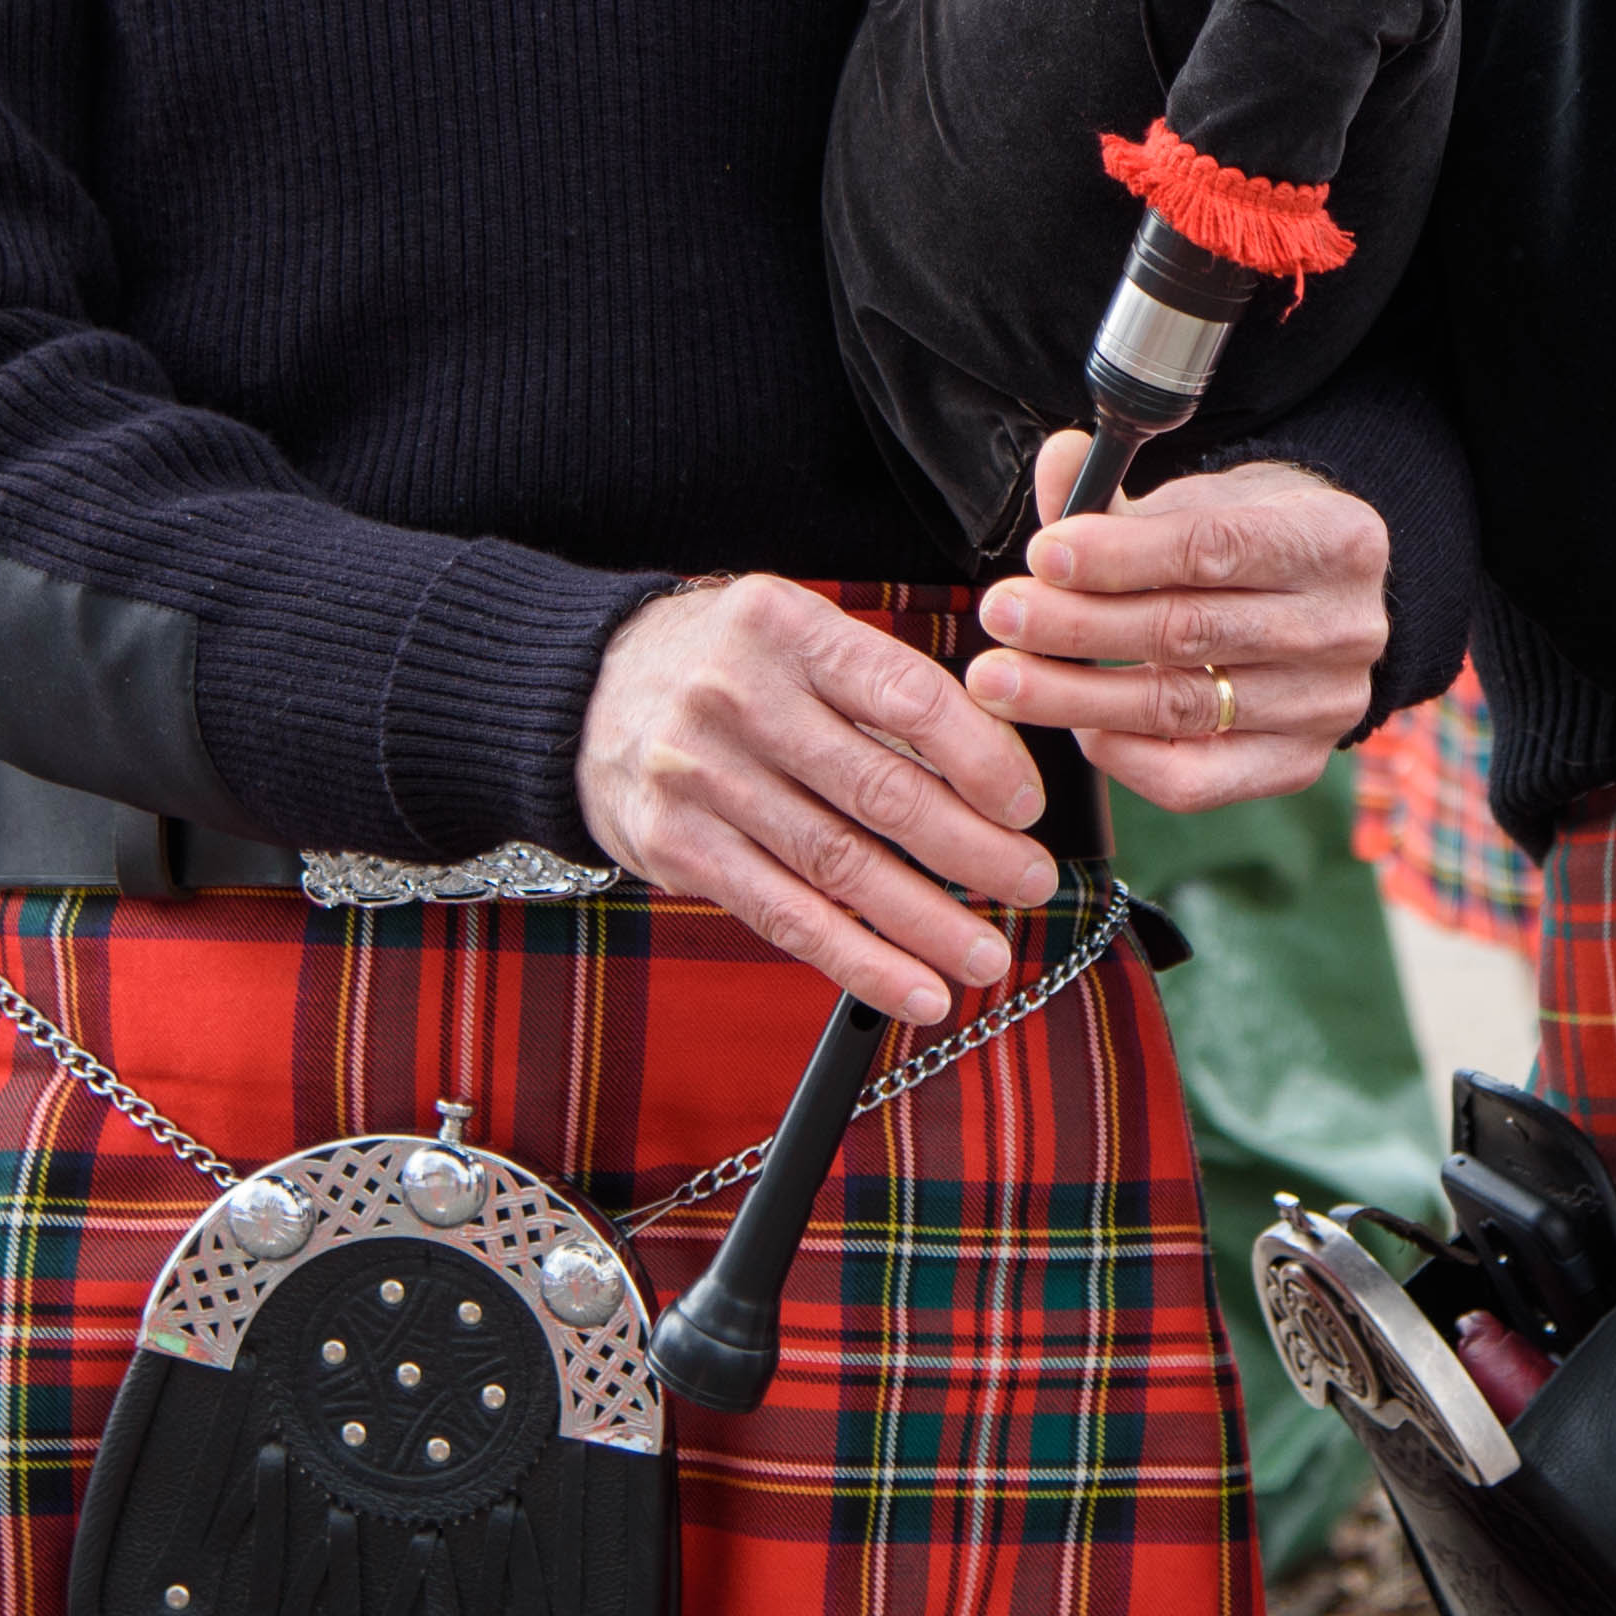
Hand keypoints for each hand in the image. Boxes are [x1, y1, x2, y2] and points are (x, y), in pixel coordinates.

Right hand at [577, 575, 1062, 1025]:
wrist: (582, 695)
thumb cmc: (724, 665)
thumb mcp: (794, 634)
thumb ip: (881, 686)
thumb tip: (997, 767)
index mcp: (786, 627)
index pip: (907, 696)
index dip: (981, 758)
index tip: (1026, 805)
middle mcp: (739, 697)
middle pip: (880, 789)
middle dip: (973, 849)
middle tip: (1033, 882)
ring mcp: (701, 777)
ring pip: (839, 866)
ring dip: (927, 922)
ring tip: (989, 952)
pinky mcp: (679, 848)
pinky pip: (786, 918)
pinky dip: (860, 962)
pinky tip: (917, 989)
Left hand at [964, 442, 1389, 811]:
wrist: (1319, 601)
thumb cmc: (1247, 538)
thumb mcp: (1200, 496)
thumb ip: (1119, 492)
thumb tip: (1059, 460)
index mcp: (1336, 538)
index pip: (1212, 548)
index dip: (1119, 554)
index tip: (1042, 555)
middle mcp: (1345, 628)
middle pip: (1190, 633)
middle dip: (1078, 626)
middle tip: (998, 615)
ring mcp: (1327, 706)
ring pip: (1181, 709)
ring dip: (1075, 696)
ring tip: (1001, 680)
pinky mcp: (1297, 765)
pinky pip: (1195, 780)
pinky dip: (1122, 755)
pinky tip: (1075, 726)